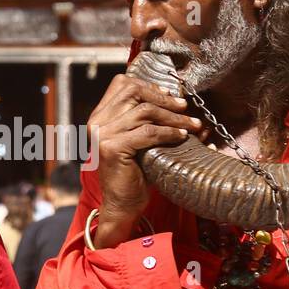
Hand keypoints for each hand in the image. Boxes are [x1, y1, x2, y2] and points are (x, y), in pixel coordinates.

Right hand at [86, 72, 202, 247]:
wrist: (122, 204)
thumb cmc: (134, 172)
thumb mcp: (137, 138)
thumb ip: (145, 118)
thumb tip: (178, 99)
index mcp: (99, 116)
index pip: (122, 84)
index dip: (149, 86)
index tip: (170, 95)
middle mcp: (97, 122)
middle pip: (133, 92)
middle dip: (164, 98)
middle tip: (185, 107)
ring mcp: (103, 134)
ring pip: (144, 111)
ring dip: (173, 116)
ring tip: (191, 124)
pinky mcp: (113, 148)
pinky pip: (147, 132)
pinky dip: (168, 132)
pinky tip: (181, 136)